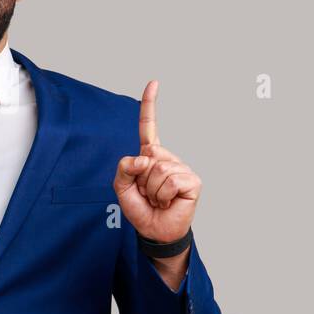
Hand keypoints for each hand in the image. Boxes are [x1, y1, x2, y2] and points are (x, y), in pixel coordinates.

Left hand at [113, 80, 200, 245]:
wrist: (155, 231)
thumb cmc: (141, 208)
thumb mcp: (121, 188)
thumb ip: (124, 169)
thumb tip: (143, 159)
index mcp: (150, 156)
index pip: (149, 126)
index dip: (149, 104)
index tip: (154, 83)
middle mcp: (167, 158)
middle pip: (146, 158)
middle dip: (140, 181)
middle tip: (148, 195)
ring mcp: (181, 168)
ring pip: (157, 171)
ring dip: (152, 191)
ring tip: (158, 200)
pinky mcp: (192, 181)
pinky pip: (169, 181)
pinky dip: (163, 196)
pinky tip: (169, 202)